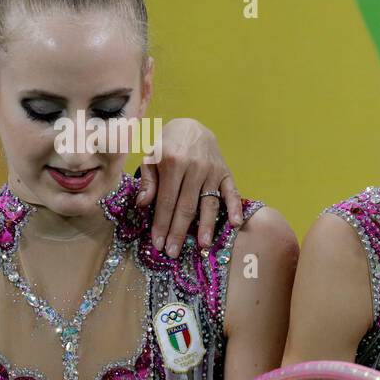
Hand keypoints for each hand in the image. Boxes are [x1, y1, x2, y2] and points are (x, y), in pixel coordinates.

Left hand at [136, 118, 243, 256]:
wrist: (192, 126)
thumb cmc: (167, 145)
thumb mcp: (150, 156)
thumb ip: (148, 180)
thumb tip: (143, 204)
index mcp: (172, 162)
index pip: (166, 200)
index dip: (161, 223)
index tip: (157, 243)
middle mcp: (194, 168)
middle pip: (186, 207)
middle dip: (179, 232)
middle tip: (173, 252)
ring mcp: (212, 171)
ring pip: (209, 203)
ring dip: (207, 226)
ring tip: (204, 245)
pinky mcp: (226, 173)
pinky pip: (231, 192)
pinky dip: (235, 207)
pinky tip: (236, 223)